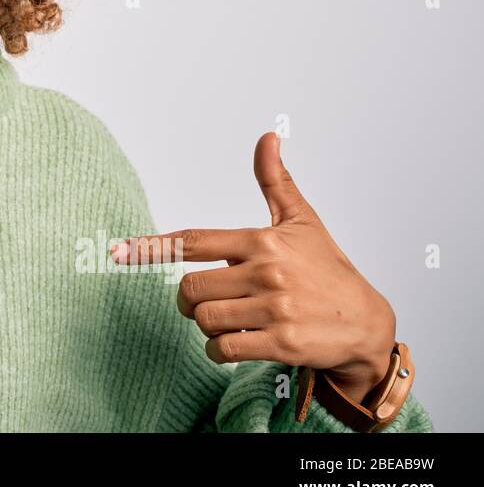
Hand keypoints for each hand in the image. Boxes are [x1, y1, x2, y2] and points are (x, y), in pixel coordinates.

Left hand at [110, 132, 395, 403]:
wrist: (368, 323)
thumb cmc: (328, 270)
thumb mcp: (302, 222)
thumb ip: (275, 182)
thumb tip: (268, 136)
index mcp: (262, 241)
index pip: (194, 242)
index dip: (152, 247)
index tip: (117, 251)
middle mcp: (267, 272)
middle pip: (190, 288)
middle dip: (188, 299)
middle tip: (206, 301)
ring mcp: (275, 309)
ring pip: (204, 320)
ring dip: (206, 326)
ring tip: (231, 321)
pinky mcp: (283, 343)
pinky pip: (224, 348)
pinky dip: (219, 350)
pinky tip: (235, 343)